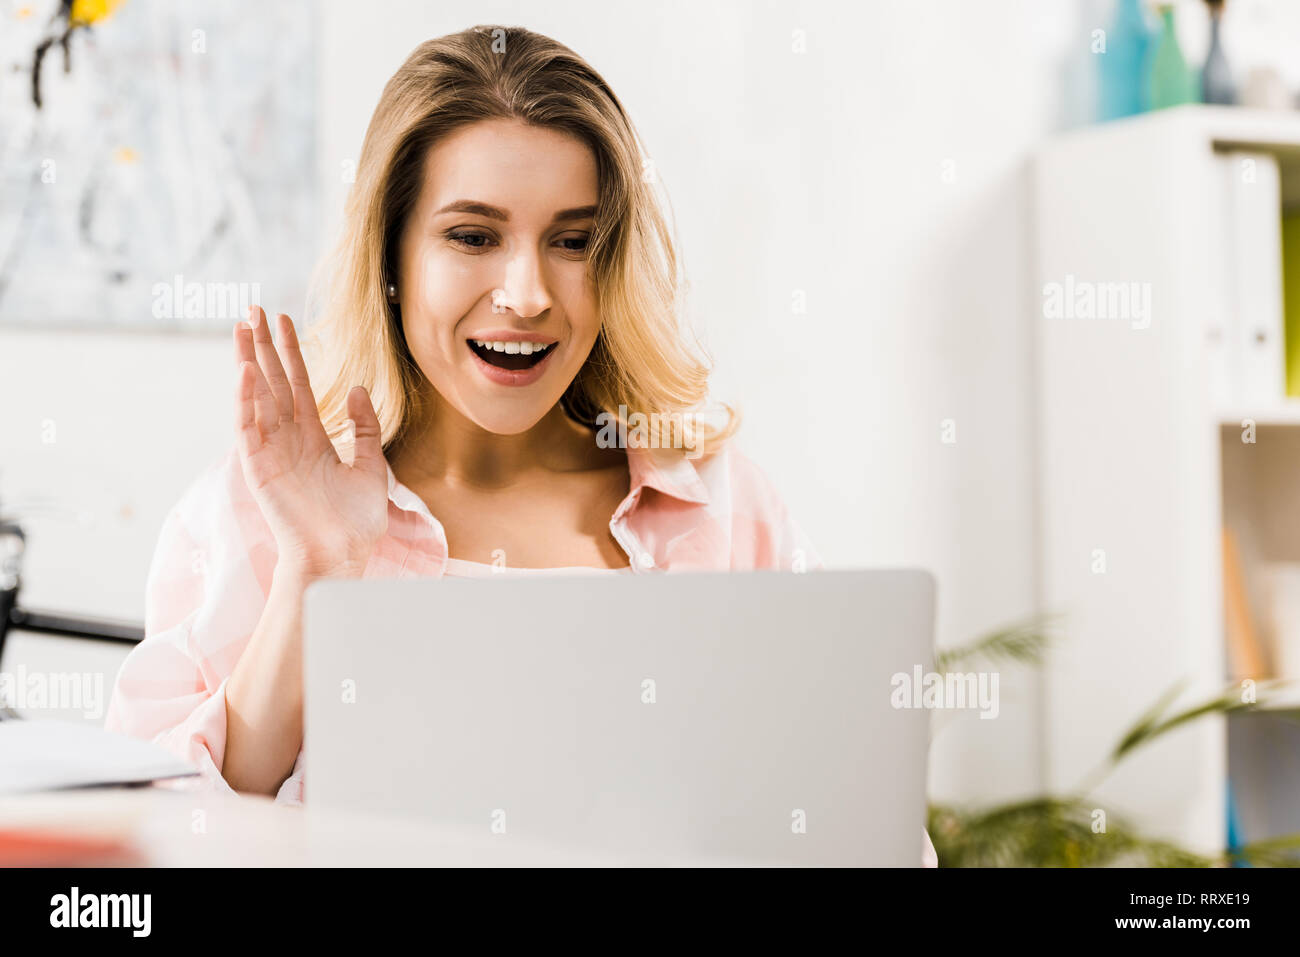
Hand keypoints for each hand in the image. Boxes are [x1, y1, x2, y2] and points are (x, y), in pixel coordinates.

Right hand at [233, 306, 388, 580]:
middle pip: (271, 382)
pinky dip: (245, 399)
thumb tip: (356, 388)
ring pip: (255, 397)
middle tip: (254, 310)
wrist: (343, 555)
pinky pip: (248, 427)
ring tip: (243, 327)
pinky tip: (246, 371)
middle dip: (263, 346)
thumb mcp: (372, 466)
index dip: (291, 352)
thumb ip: (365, 427)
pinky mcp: (258, 468)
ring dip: (248, 362)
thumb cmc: (357, 522)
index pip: (297, 385)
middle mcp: (288, 440)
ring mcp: (271, 452)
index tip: (285, 321)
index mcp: (312, 439)